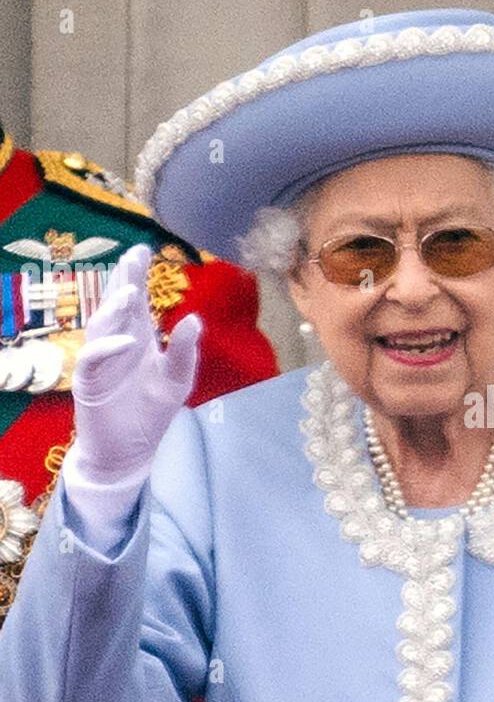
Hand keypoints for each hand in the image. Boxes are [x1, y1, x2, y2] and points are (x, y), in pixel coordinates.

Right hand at [68, 243, 201, 486]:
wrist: (129, 451)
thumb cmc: (151, 414)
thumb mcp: (177, 381)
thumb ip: (186, 352)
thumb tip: (195, 318)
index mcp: (139, 338)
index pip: (137, 301)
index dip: (137, 276)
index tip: (143, 250)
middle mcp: (117, 343)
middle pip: (116, 305)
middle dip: (123, 280)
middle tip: (131, 257)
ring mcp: (101, 361)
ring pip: (101, 326)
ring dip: (114, 309)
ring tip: (129, 292)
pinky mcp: (90, 382)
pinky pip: (94, 359)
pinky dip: (108, 348)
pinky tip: (127, 340)